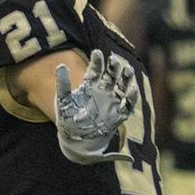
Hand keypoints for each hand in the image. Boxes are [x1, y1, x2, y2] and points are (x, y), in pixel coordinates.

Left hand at [53, 49, 133, 164]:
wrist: (75, 142)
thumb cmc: (68, 120)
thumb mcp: (63, 101)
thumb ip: (63, 84)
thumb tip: (60, 65)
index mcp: (90, 86)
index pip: (96, 70)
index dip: (98, 61)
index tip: (97, 52)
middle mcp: (102, 92)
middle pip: (111, 76)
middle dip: (114, 68)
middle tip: (114, 60)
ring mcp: (111, 104)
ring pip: (122, 88)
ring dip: (126, 79)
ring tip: (128, 70)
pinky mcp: (118, 116)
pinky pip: (127, 106)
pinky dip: (131, 99)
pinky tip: (133, 90)